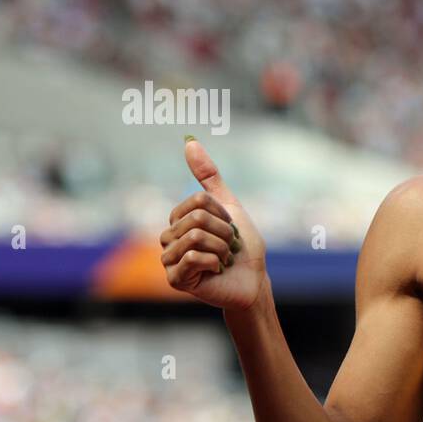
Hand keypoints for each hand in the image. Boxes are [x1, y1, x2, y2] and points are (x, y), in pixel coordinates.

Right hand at [160, 137, 268, 309]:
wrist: (254, 281)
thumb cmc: (243, 246)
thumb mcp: (230, 206)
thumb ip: (209, 176)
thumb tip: (189, 141)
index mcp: (178, 220)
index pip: (198, 201)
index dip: (222, 214)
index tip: (229, 228)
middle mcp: (168, 238)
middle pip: (197, 218)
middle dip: (225, 233)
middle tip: (229, 247)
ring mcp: (168, 260)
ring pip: (196, 237)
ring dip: (222, 248)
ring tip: (224, 259)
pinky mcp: (175, 280)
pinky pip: (193, 258)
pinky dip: (215, 262)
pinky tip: (216, 271)